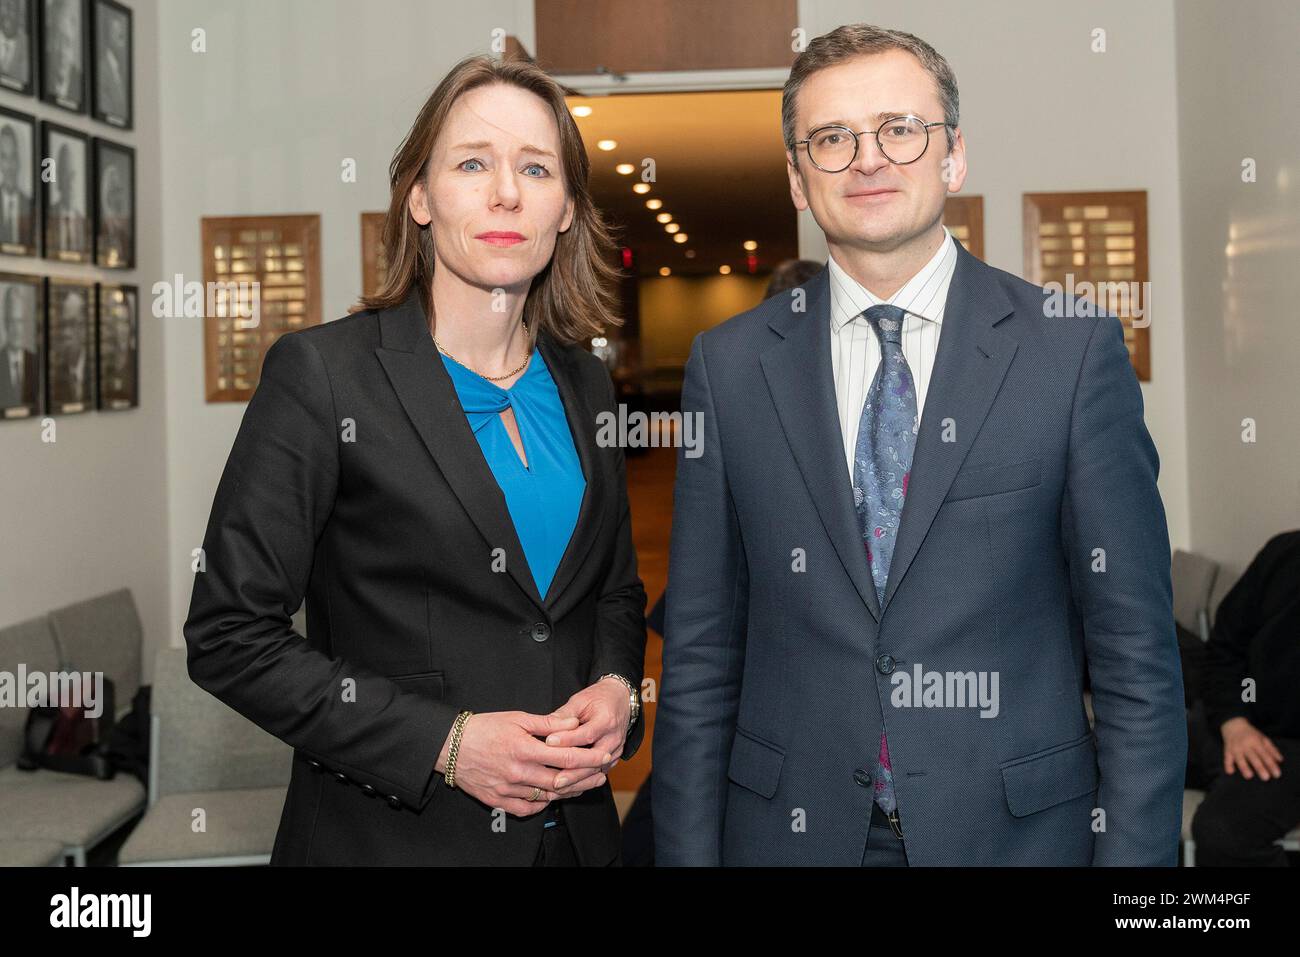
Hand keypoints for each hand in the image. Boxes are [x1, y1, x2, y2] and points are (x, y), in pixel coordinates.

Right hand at [436, 711, 608, 816]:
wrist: (450, 746)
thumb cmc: (484, 728)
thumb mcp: (517, 718)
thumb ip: (547, 723)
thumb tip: (573, 724)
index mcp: (524, 749)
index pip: (565, 757)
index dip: (588, 758)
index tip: (604, 757)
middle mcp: (518, 772)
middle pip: (560, 781)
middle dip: (585, 778)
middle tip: (601, 774)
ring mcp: (508, 789)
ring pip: (546, 796)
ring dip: (568, 792)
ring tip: (584, 785)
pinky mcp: (498, 801)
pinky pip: (527, 809)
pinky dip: (542, 805)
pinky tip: (552, 797)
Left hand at [541, 678, 631, 794]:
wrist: (621, 701)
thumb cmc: (598, 698)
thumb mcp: (580, 700)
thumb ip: (564, 715)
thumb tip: (545, 727)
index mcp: (606, 720)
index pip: (586, 734)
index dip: (567, 739)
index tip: (548, 743)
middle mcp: (614, 738)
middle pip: (594, 759)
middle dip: (574, 772)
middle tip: (554, 780)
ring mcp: (615, 750)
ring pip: (596, 771)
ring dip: (577, 781)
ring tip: (557, 789)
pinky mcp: (613, 759)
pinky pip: (598, 774)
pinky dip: (582, 782)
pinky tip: (567, 789)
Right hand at [1221, 717, 1283, 779]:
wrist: (1234, 725)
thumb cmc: (1251, 734)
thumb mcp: (1263, 739)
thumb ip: (1272, 750)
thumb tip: (1280, 761)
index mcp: (1256, 742)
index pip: (1265, 755)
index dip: (1271, 764)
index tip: (1277, 774)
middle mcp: (1246, 745)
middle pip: (1253, 758)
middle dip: (1259, 767)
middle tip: (1266, 777)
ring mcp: (1236, 748)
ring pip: (1240, 759)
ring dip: (1244, 767)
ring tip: (1249, 776)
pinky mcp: (1227, 750)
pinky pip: (1227, 758)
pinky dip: (1228, 765)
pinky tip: (1230, 772)